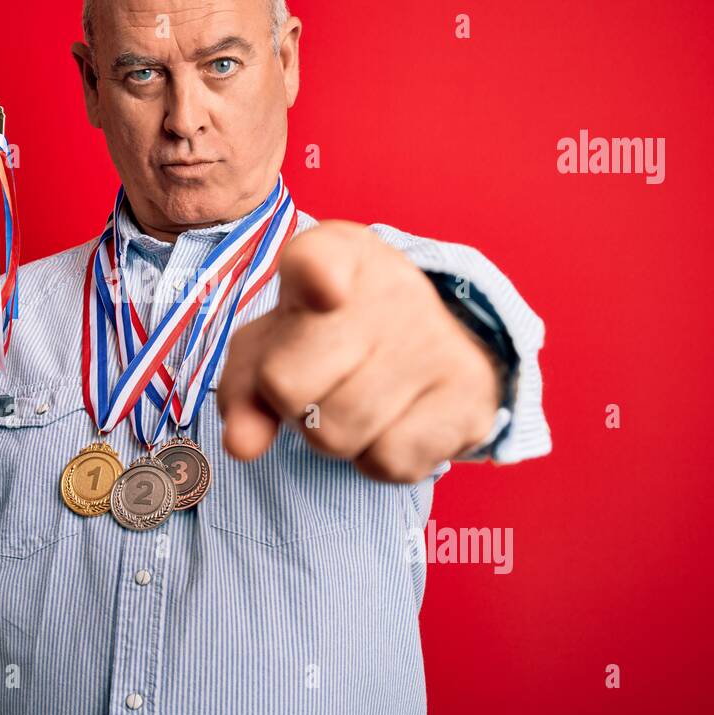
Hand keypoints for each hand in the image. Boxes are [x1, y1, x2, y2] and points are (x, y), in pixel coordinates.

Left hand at [216, 220, 500, 482]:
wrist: (433, 343)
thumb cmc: (331, 341)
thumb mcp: (273, 345)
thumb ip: (242, 388)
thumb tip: (241, 445)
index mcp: (333, 253)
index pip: (318, 261)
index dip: (318, 278)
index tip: (326, 291)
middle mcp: (392, 285)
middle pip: (288, 387)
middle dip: (290, 405)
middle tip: (321, 381)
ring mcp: (437, 337)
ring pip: (336, 433)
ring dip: (333, 436)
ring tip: (357, 400)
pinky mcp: (471, 391)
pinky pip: (387, 461)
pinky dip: (376, 460)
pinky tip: (394, 421)